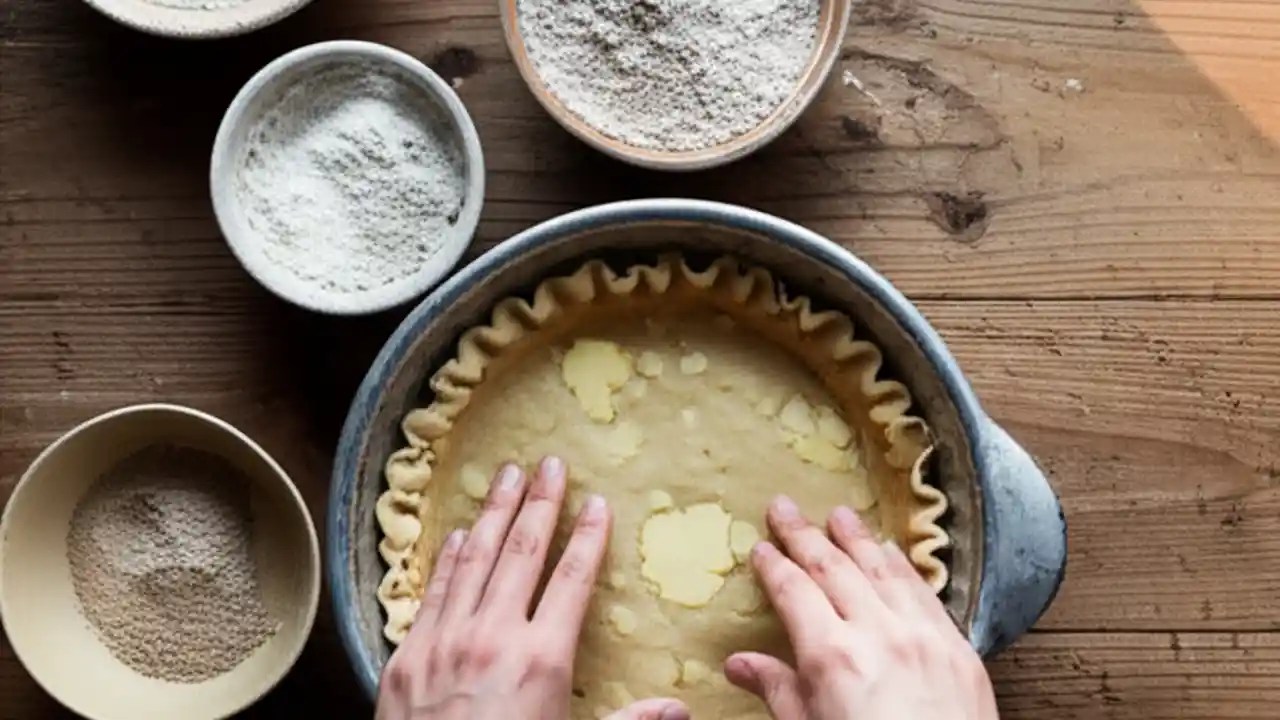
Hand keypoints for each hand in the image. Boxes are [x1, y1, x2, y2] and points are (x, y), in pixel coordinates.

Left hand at [375, 456, 688, 719]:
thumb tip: (680, 709)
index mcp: (542, 660)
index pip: (572, 580)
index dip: (588, 538)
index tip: (598, 503)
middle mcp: (493, 637)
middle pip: (522, 554)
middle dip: (539, 503)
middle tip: (550, 463)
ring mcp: (444, 641)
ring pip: (474, 560)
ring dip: (493, 513)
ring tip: (507, 475)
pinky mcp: (407, 654)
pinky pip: (432, 591)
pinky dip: (448, 557)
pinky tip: (461, 533)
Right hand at [724, 496, 998, 719]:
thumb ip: (779, 692)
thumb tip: (738, 662)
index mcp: (832, 657)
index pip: (794, 593)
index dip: (774, 566)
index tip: (761, 547)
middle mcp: (878, 634)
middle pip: (833, 568)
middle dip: (804, 534)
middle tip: (784, 506)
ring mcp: (923, 637)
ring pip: (882, 570)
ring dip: (855, 538)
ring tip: (837, 513)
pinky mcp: (959, 649)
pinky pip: (925, 593)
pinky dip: (903, 566)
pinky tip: (890, 552)